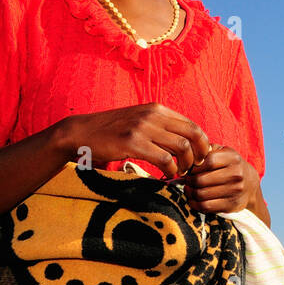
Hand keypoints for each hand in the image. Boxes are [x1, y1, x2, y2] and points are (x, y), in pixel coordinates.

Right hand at [59, 103, 210, 176]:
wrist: (82, 132)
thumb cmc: (112, 131)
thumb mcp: (139, 121)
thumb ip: (160, 127)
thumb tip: (185, 143)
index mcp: (157, 108)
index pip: (192, 124)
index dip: (202, 144)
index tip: (199, 158)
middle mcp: (153, 114)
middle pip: (193, 134)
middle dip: (199, 154)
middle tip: (194, 167)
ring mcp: (143, 127)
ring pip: (181, 147)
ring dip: (185, 164)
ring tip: (178, 172)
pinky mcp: (133, 142)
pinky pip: (164, 159)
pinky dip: (170, 170)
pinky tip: (165, 175)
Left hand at [181, 145, 256, 213]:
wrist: (250, 184)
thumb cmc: (230, 166)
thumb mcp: (224, 152)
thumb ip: (207, 150)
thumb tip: (188, 157)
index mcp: (233, 159)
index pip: (208, 162)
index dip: (194, 166)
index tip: (190, 169)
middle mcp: (236, 175)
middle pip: (201, 180)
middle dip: (189, 180)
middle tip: (187, 180)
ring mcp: (234, 191)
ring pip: (201, 194)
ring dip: (190, 192)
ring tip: (189, 189)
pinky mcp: (230, 205)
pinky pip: (205, 206)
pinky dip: (195, 204)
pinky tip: (194, 199)